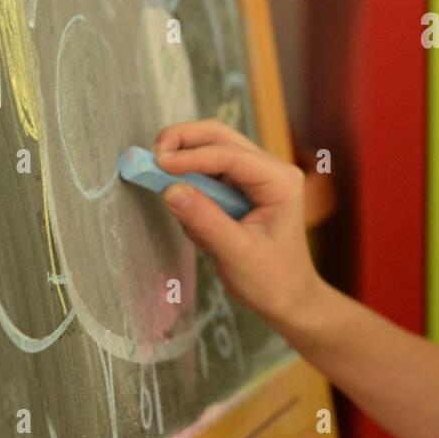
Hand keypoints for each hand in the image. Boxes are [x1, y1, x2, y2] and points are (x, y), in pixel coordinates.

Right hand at [153, 119, 323, 324]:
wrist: (288, 299)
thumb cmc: (272, 280)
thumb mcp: (237, 253)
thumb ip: (205, 220)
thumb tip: (170, 189)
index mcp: (279, 181)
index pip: (230, 155)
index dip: (191, 156)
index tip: (157, 164)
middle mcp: (269, 170)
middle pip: (220, 138)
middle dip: (183, 142)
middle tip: (150, 158)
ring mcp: (255, 177)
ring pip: (211, 151)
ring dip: (183, 163)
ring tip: (162, 186)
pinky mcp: (239, 190)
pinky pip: (207, 175)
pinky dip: (190, 186)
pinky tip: (191, 217)